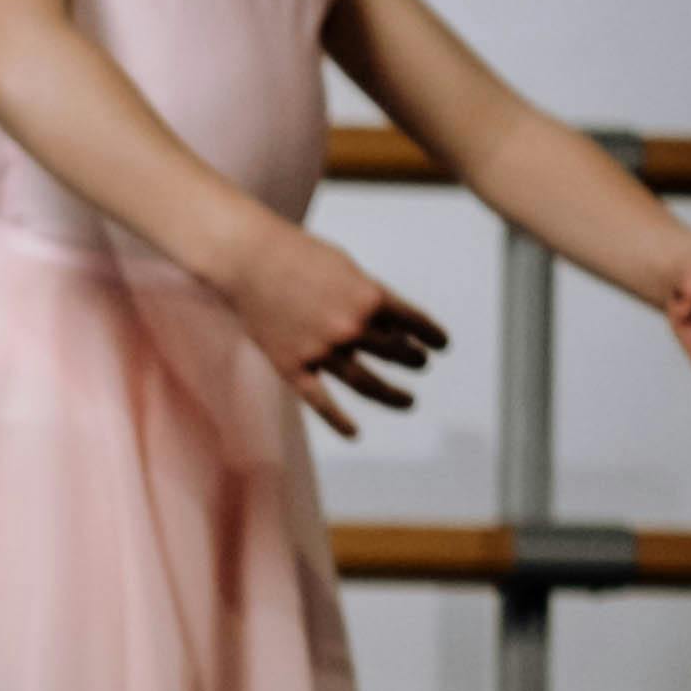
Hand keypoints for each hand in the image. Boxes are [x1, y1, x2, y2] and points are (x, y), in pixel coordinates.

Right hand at [220, 222, 448, 436]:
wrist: (249, 260)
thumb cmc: (299, 255)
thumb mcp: (347, 268)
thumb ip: (370, 297)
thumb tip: (393, 326)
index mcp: (370, 297)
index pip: (414, 322)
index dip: (432, 335)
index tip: (442, 345)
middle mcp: (351, 327)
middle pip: (394, 352)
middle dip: (413, 359)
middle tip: (420, 363)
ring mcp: (322, 351)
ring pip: (366, 382)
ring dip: (393, 395)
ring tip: (409, 401)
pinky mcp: (293, 367)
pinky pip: (321, 401)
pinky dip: (338, 421)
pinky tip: (355, 434)